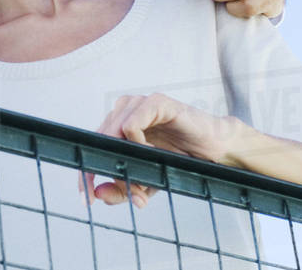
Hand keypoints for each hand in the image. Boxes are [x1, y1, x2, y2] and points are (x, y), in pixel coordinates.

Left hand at [83, 93, 241, 207]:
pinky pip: (131, 124)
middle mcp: (123, 110)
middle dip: (112, 174)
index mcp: (116, 124)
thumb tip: (98, 194)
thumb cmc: (180, 158)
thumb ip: (122, 189)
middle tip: (131, 193)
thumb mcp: (147, 181)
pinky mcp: (155, 102)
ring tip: (144, 176)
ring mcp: (138, 103)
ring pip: (111, 134)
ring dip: (125, 161)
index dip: (86, 173)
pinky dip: (136, 143)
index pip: (91, 147)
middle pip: (98, 142)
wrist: (216, 150)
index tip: (86, 199)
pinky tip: (151, 152)